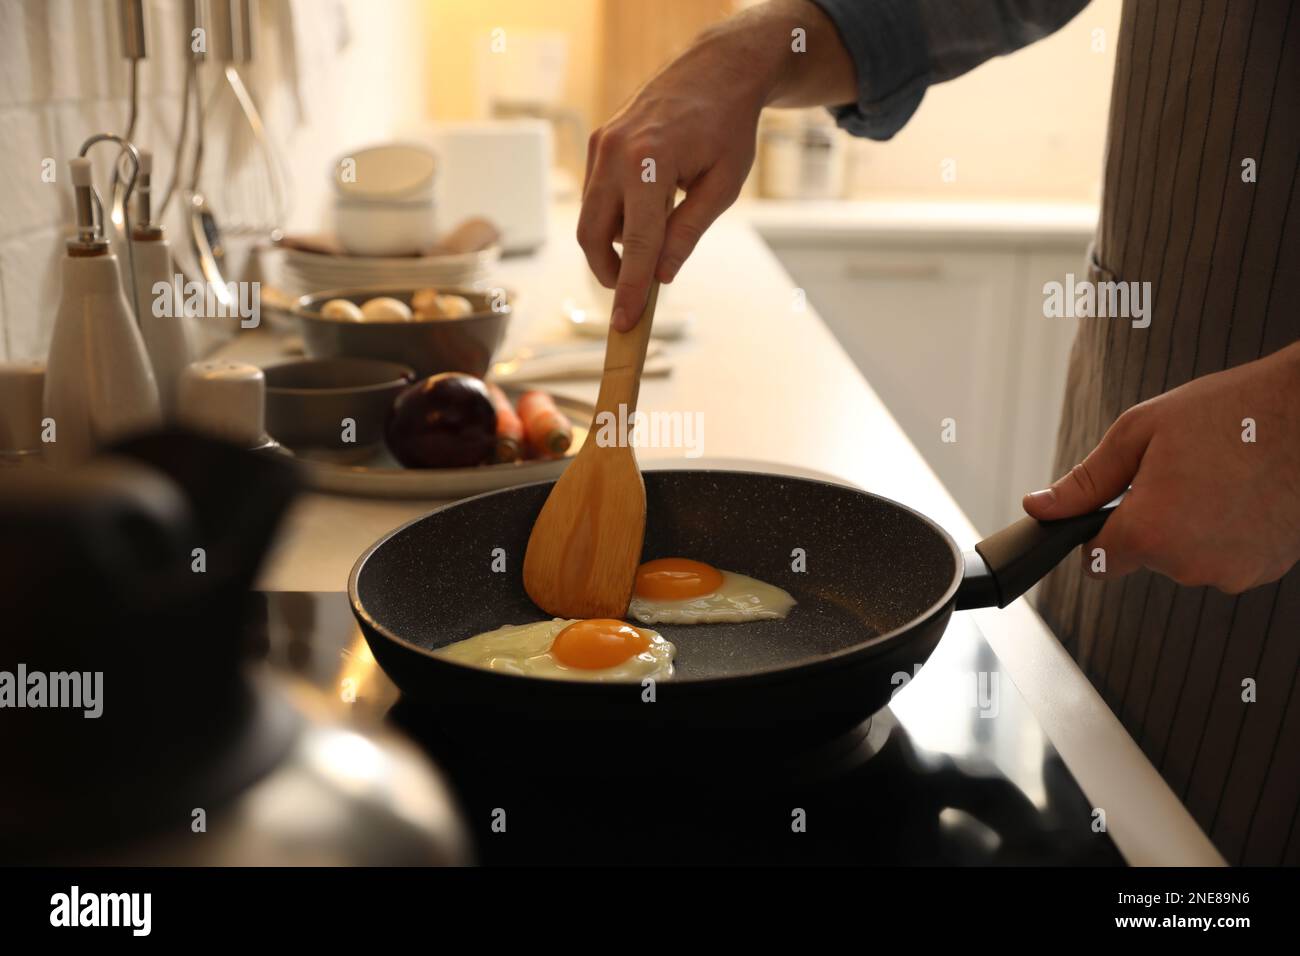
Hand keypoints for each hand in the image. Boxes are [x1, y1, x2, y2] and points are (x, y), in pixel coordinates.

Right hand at [578, 1, 857, 329]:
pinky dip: (614, 218)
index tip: (625, 324)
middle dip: (610, 272)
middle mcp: (616, 153)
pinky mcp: (598, 144)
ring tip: (654, 239)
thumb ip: (688, 232)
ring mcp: (601, 146)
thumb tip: (661, 276)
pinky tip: (647, 210)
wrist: (715, 72)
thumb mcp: (722, 185)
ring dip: (614, 245)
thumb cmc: (727, 127)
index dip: (630, 289)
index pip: (637, 243)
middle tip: (636, 291)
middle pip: (593, 236)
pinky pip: (595, 197)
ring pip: (590, 219)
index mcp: (651, 162)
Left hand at [1022, 342, 1299, 592]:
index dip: (1099, 532)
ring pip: (1186, 559)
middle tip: (1182, 473)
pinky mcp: (1265, 571)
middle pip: (1144, 556)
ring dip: (1191, 528)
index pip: (1096, 562)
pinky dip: (1227, 534)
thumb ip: (1085, 481)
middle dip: (1150, 520)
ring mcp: (1232, 573)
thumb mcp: (1141, 433)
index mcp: (1148, 534)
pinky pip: (1225, 558)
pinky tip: (1244, 494)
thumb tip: (1038, 507)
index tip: (1117, 506)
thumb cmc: (1234, 414)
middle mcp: (1187, 566)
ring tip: (1220, 478)